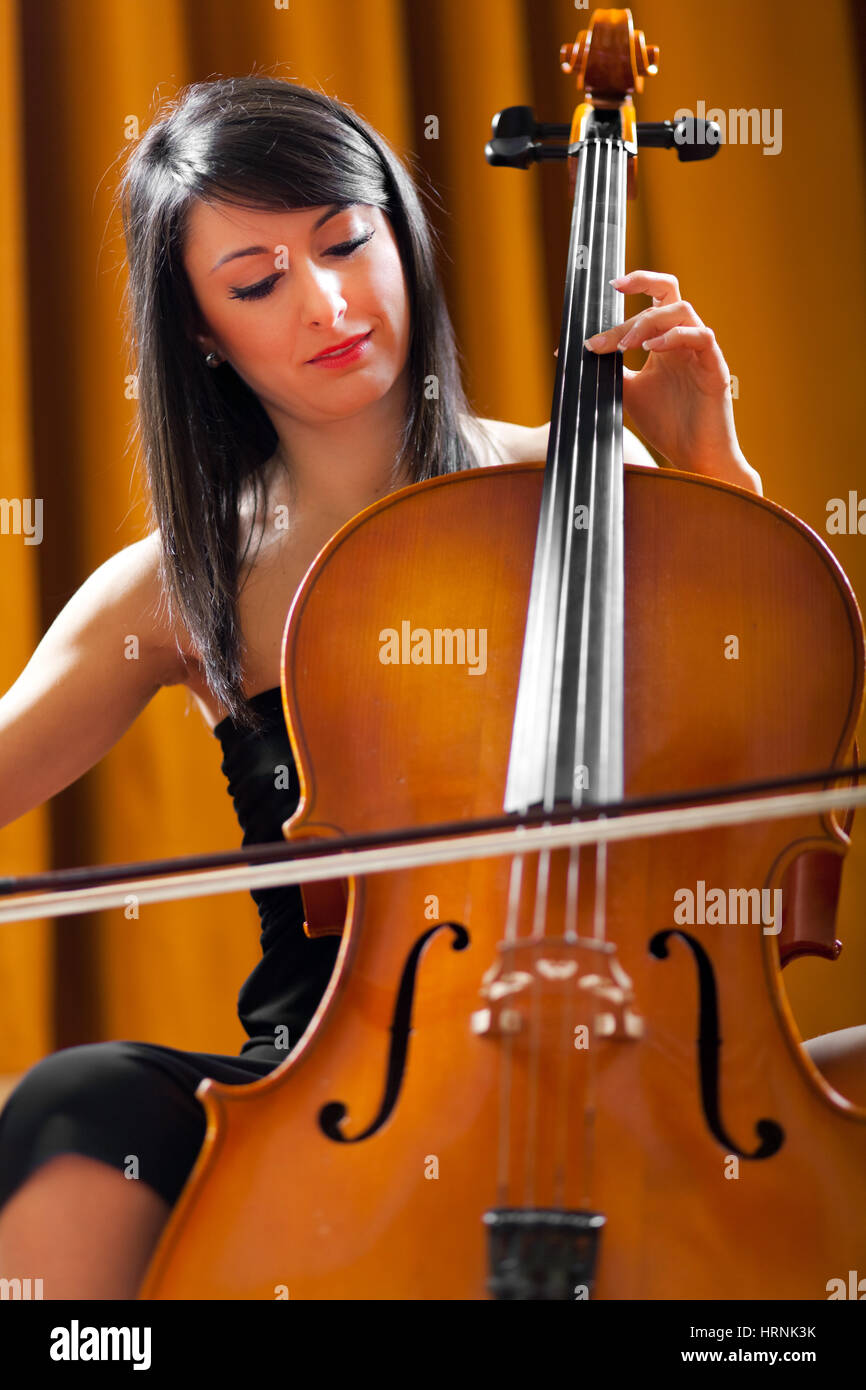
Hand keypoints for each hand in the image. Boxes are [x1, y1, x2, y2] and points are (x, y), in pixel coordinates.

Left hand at [583, 270, 756, 488]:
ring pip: (683, 310)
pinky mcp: (715, 368)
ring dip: (649, 322)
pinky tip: (652, 350)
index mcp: (667, 341)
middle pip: (663, 301)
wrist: (695, 458)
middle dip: (627, 321)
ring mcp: (702, 352)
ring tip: (625, 347)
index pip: (658, 296)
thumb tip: (577, 354)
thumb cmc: (667, 424)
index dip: (639, 281)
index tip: (611, 286)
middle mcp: (686, 340)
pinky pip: (702, 337)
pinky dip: (675, 337)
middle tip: (600, 343)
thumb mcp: (629, 392)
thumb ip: (611, 370)